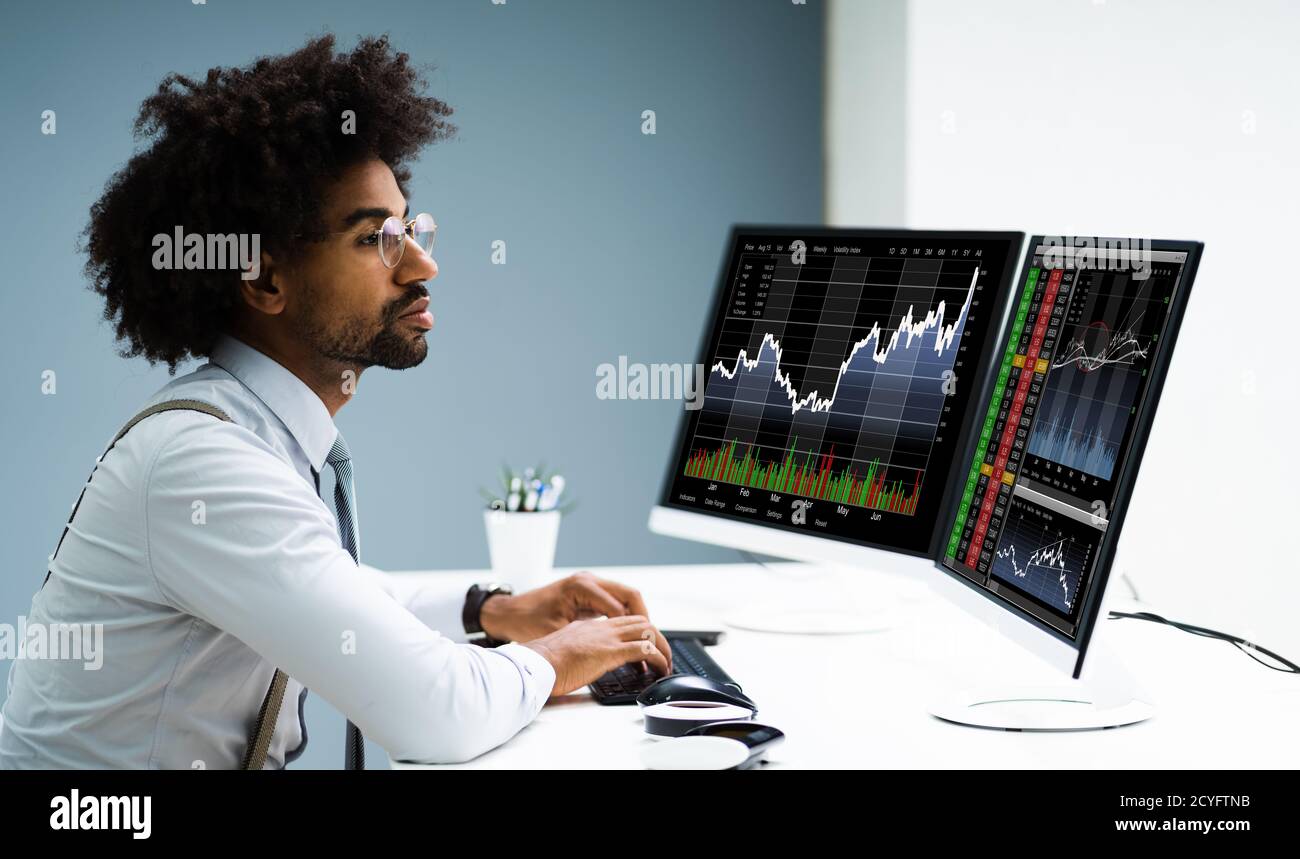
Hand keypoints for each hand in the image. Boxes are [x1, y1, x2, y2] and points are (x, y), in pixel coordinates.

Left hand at [480, 571, 657, 642]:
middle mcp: (589, 581)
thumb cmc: (527, 622)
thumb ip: (588, 640)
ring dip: (637, 618)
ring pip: (626, 597)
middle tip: (653, 644)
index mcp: (583, 587)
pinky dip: (624, 617)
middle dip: (645, 621)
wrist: (508, 612)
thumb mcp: (558, 633)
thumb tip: (613, 653)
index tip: (645, 649)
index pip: (622, 606)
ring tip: (644, 642)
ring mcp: (589, 584)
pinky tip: (627, 636)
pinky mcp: (587, 592)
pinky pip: (615, 601)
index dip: (636, 630)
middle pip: (631, 596)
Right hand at [520, 615, 671, 697]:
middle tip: (662, 654)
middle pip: (639, 622)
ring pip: (647, 631)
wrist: (533, 664)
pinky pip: (644, 650)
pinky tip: (660, 669)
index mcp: (588, 626)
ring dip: (662, 647)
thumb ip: (577, 650)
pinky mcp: (610, 652)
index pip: (622, 621)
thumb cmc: (541, 663)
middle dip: (655, 637)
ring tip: (666, 663)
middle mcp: (600, 627)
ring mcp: (607, 638)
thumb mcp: (563, 650)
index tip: (644, 647)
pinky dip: (658, 659)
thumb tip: (585, 661)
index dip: (637, 632)